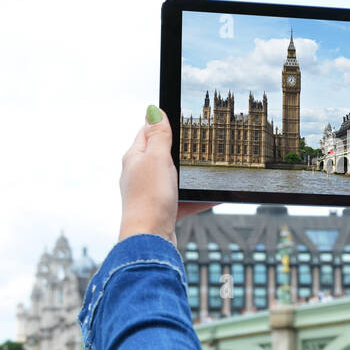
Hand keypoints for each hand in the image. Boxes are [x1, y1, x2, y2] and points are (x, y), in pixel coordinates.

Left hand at [119, 105, 212, 243]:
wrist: (150, 239)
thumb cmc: (149, 198)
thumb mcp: (157, 158)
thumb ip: (158, 135)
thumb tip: (153, 110)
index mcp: (135, 157)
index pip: (147, 131)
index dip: (162, 123)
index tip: (180, 116)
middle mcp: (141, 174)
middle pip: (162, 154)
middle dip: (181, 150)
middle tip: (200, 142)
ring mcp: (152, 193)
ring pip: (175, 178)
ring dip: (191, 176)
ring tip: (208, 171)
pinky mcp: (163, 210)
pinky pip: (184, 200)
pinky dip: (198, 198)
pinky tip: (214, 197)